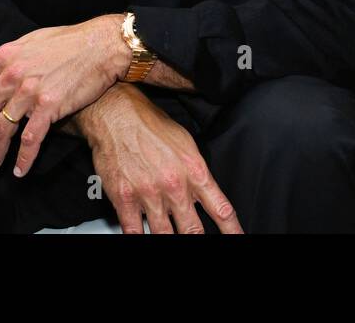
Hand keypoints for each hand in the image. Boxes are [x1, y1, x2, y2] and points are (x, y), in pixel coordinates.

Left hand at [0, 14, 129, 176]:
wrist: (100, 45)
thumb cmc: (70, 42)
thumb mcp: (31, 41)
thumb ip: (10, 59)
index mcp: (4, 57)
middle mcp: (12, 75)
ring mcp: (29, 91)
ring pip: (2, 129)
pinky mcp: (49, 106)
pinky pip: (30, 140)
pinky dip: (23, 158)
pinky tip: (19, 169)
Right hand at [81, 85, 242, 233]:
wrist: (117, 114)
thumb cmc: (150, 125)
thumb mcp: (186, 144)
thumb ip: (196, 172)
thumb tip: (202, 195)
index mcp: (194, 171)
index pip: (221, 209)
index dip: (232, 230)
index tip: (237, 238)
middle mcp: (174, 186)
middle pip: (194, 230)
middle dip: (198, 238)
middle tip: (198, 238)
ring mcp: (149, 195)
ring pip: (165, 235)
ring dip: (170, 239)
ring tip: (172, 236)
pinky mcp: (125, 200)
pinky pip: (134, 232)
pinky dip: (140, 237)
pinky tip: (144, 236)